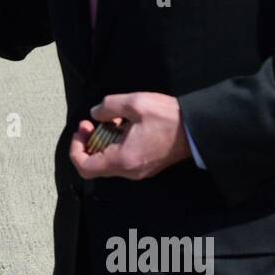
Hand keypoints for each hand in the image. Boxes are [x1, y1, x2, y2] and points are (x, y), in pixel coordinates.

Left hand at [69, 92, 190, 180]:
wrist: (199, 129)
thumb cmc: (168, 118)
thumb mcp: (135, 103)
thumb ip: (108, 107)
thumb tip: (95, 113)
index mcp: (123, 160)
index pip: (85, 167)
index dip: (75, 149)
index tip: (82, 129)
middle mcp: (129, 171)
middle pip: (95, 165)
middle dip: (88, 142)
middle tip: (92, 123)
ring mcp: (139, 171)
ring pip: (108, 162)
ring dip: (103, 142)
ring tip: (111, 121)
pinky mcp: (147, 166)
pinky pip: (122, 159)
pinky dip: (116, 144)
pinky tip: (125, 126)